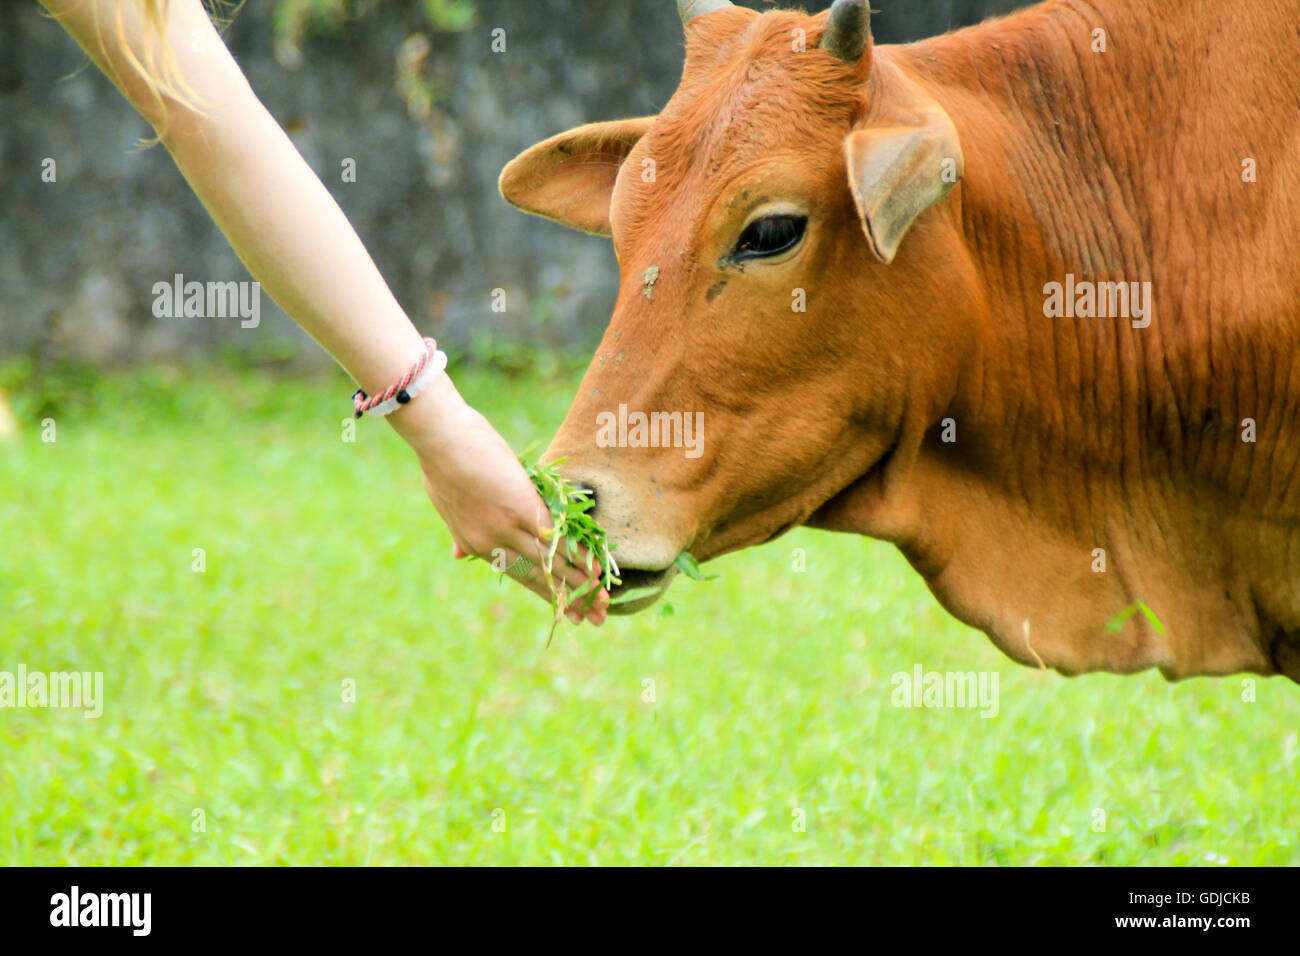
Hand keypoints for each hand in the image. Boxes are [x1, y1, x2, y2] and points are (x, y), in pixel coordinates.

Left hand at [391, 373, 608, 624]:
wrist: (441, 441)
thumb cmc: (442, 465)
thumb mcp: (447, 510)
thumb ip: (459, 534)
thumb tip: (456, 554)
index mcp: (478, 546)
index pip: (520, 577)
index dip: (548, 595)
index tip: (570, 613)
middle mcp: (494, 543)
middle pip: (541, 578)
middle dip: (573, 599)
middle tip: (598, 617)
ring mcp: (508, 527)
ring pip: (552, 561)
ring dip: (581, 581)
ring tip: (604, 600)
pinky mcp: (521, 508)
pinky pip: (555, 537)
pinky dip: (576, 553)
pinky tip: (595, 566)